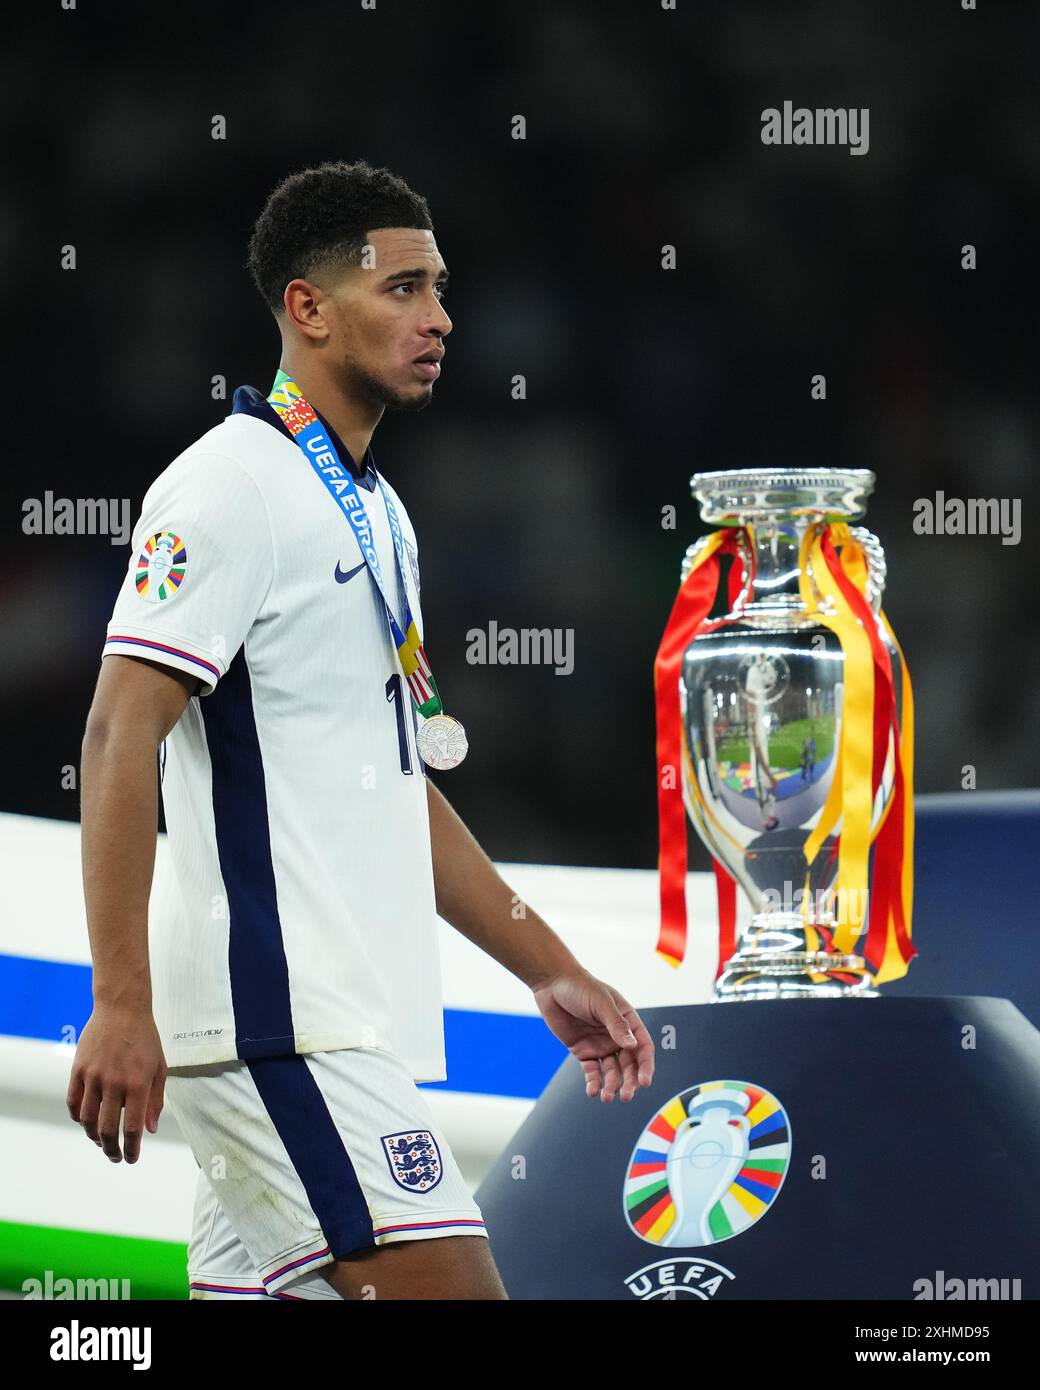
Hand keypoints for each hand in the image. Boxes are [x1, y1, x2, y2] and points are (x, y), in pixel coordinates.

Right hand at [66, 1004, 166, 1162]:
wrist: (122, 1008)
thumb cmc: (145, 1038)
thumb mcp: (159, 1067)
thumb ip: (155, 1100)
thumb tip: (150, 1130)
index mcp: (138, 1083)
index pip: (133, 1128)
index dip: (132, 1149)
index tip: (131, 1159)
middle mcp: (115, 1082)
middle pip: (107, 1130)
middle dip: (112, 1150)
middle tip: (115, 1157)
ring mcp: (94, 1076)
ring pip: (87, 1120)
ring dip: (93, 1137)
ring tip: (101, 1142)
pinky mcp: (78, 1069)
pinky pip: (73, 1102)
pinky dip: (78, 1117)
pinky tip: (86, 1121)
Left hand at [532, 969, 653, 1101]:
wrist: (552, 985)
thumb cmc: (581, 987)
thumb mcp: (601, 1002)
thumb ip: (616, 1024)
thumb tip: (632, 1045)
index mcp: (627, 1021)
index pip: (642, 1047)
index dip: (646, 1065)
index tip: (644, 1082)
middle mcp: (616, 1036)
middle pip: (629, 1064)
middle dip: (629, 1081)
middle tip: (626, 1096)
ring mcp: (600, 1045)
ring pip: (611, 1071)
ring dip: (612, 1085)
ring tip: (606, 1097)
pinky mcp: (583, 1051)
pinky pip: (592, 1071)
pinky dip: (594, 1082)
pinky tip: (593, 1091)